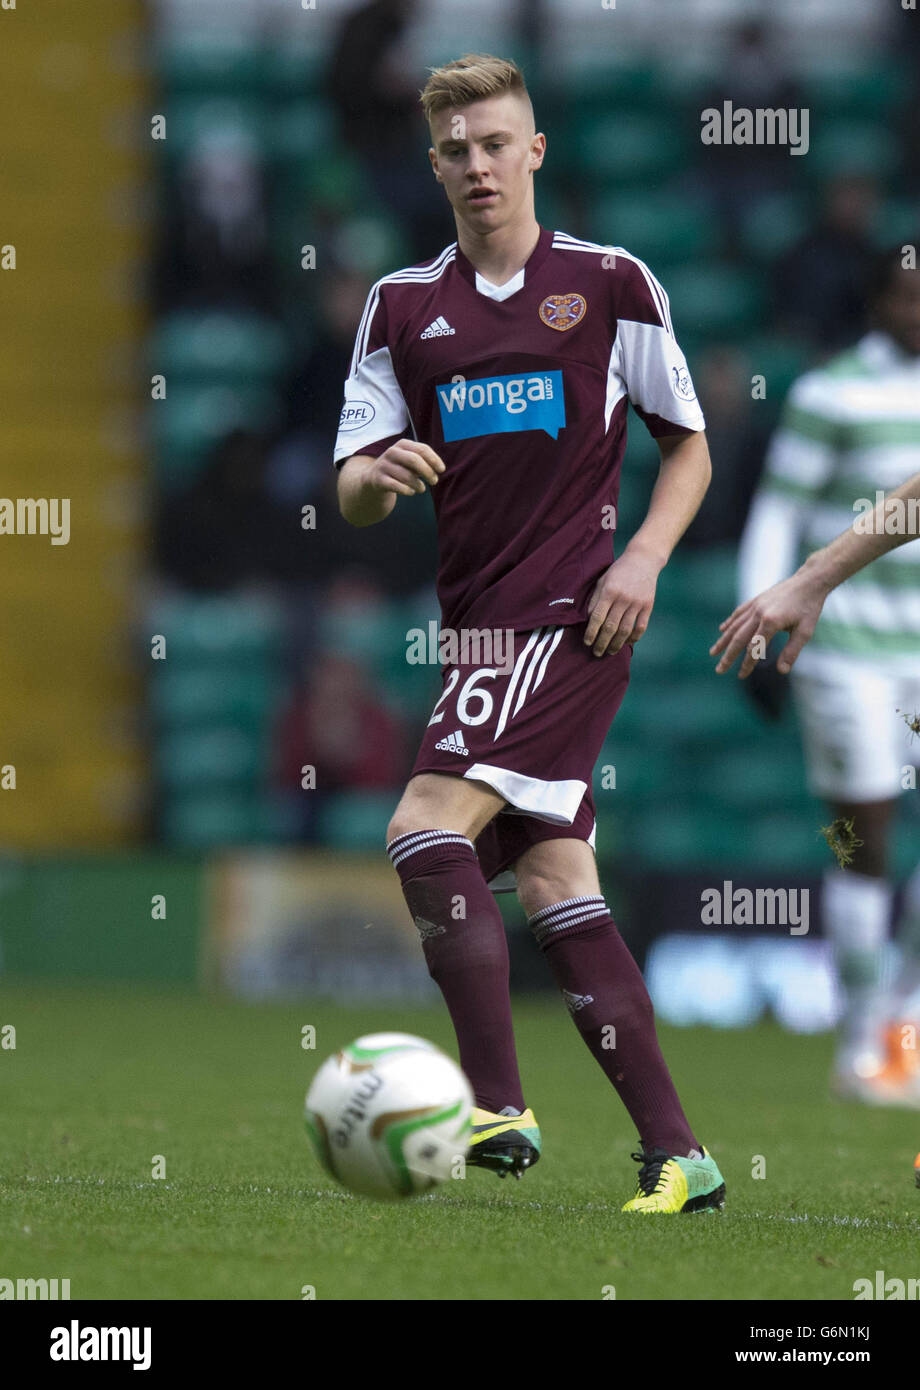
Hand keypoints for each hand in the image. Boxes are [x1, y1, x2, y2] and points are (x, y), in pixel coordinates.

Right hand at [369, 440, 444, 496]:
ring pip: (407, 476)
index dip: (434, 460)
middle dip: (428, 472)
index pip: (422, 449)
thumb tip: (438, 469)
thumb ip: (424, 462)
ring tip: (421, 489)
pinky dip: (408, 491)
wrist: (374, 478)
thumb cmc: (400, 468)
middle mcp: (392, 452)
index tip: (442, 470)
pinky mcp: (378, 480)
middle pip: (414, 460)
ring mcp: (383, 465)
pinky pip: (397, 486)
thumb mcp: (410, 461)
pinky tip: (411, 492)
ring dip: (418, 485)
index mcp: (402, 444)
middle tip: (434, 481)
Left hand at [583, 545, 661, 656]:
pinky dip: (633, 638)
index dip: (591, 632)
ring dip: (616, 644)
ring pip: (625, 630)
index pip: (597, 617)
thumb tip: (588, 620)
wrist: (643, 559)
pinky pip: (641, 627)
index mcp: (609, 591)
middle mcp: (623, 598)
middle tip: (597, 653)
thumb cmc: (618, 571)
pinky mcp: (648, 605)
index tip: (587, 642)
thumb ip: (595, 599)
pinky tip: (627, 643)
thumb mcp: (603, 580)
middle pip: (611, 627)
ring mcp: (637, 603)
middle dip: (602, 643)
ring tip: (610, 652)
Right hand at [710, 570, 828, 677]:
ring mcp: (756, 605)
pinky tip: (722, 630)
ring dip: (723, 641)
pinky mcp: (756, 600)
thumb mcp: (805, 632)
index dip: (747, 663)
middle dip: (728, 656)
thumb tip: (782, 671)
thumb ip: (792, 651)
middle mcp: (759, 613)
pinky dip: (729, 623)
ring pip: (735, 626)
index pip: (754, 648)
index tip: (741, 676)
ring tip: (713, 653)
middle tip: (719, 670)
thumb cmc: (809, 607)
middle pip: (739, 639)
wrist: (809, 581)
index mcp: (771, 622)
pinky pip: (739, 613)